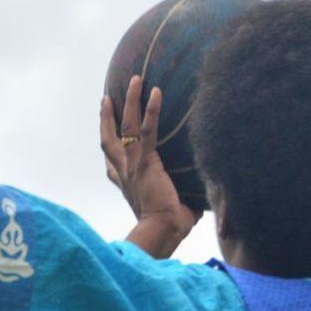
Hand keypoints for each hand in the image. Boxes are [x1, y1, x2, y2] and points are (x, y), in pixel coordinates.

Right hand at [100, 74, 200, 244]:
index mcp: (126, 185)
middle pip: (108, 139)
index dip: (107, 149)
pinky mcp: (145, 161)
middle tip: (106, 99)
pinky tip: (156, 91)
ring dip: (128, 101)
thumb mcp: (169, 209)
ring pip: (125, 126)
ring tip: (135, 79)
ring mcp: (132, 164)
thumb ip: (180, 198)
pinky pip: (147, 130)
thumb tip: (205, 198)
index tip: (105, 134)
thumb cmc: (169, 227)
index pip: (111, 165)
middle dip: (106, 117)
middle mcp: (124, 172)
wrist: (163, 231)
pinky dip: (150, 110)